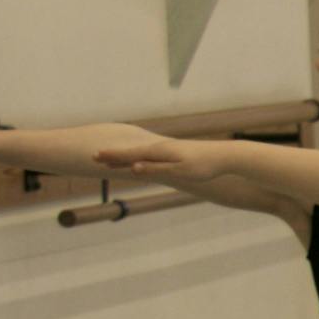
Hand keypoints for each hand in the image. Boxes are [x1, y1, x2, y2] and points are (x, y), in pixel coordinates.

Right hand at [92, 137, 224, 181]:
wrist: (225, 156)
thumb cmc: (204, 166)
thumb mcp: (179, 171)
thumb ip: (156, 169)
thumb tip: (133, 168)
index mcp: (159, 152)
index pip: (130, 155)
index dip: (113, 156)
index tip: (94, 155)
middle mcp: (161, 148)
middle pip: (132, 153)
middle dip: (114, 155)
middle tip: (94, 156)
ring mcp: (168, 149)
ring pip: (141, 154)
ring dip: (124, 157)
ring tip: (111, 160)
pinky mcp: (175, 153)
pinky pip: (150, 155)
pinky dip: (138, 157)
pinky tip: (138, 161)